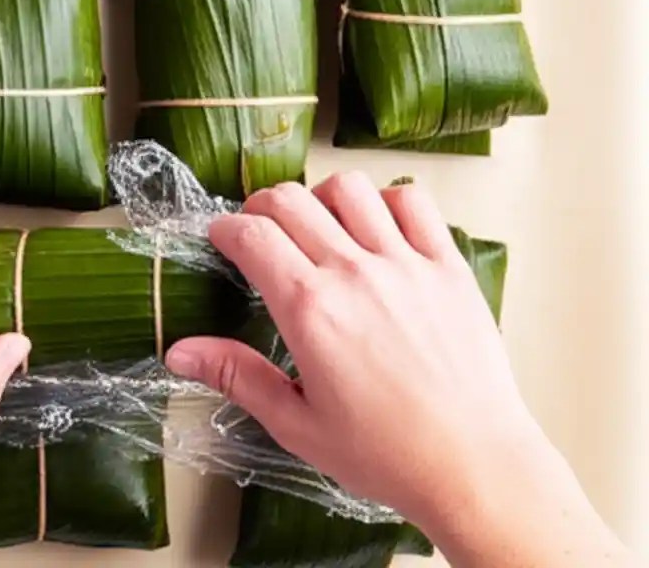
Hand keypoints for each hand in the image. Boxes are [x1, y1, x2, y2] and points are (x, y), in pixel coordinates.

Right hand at [165, 174, 633, 566]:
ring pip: (349, 188)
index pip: (251, 235)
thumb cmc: (384, 454)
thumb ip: (236, 376)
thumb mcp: (295, 423)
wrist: (474, 465)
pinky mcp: (448, 267)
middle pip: (291, 200)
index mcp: (309, 310)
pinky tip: (376, 229)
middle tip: (258, 230)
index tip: (220, 239)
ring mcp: (406, 264)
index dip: (225, 229)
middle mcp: (354, 273)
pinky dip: (386, 202)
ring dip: (320, 196)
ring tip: (318, 224)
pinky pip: (414, 203)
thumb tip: (178, 351)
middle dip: (261, 206)